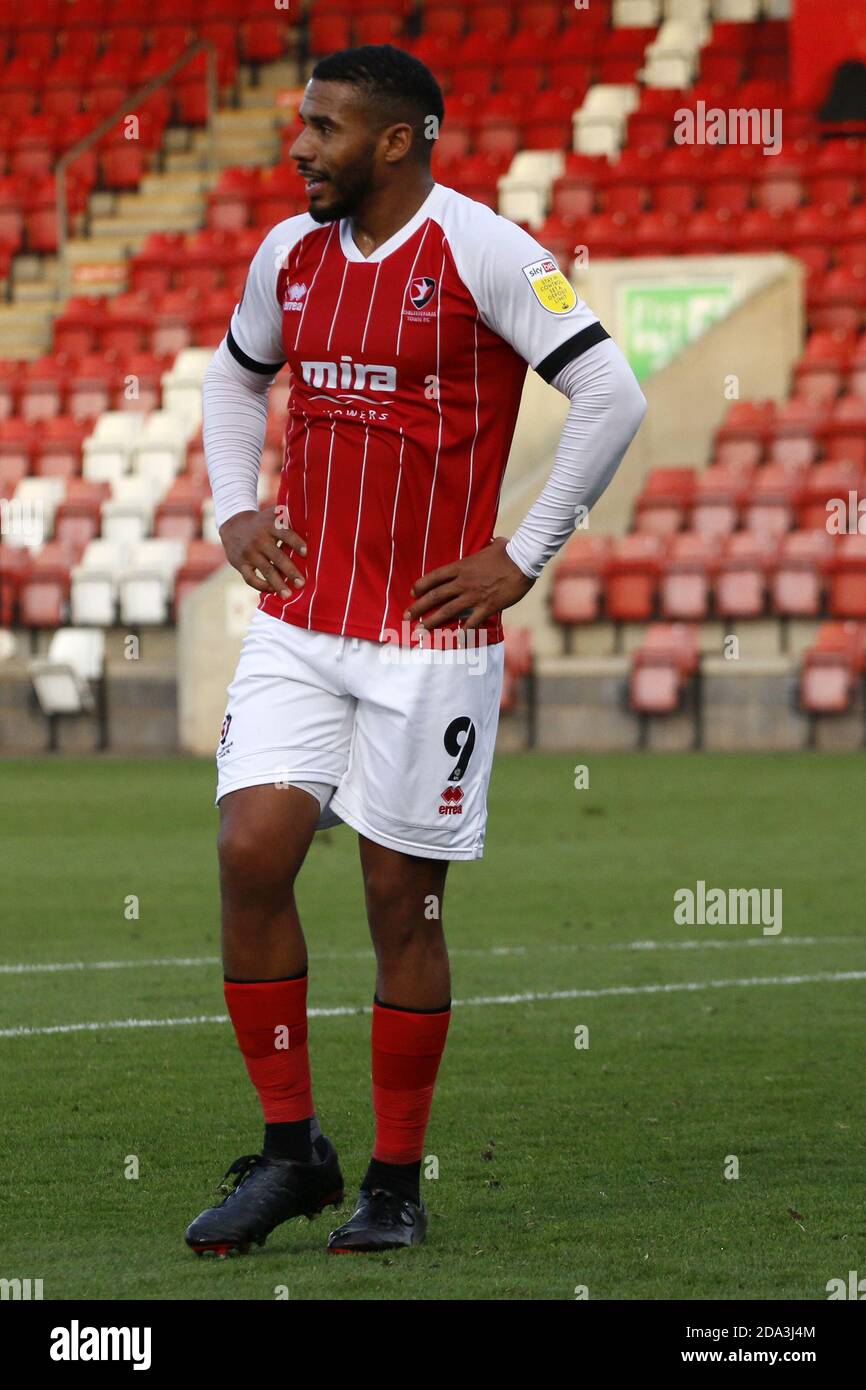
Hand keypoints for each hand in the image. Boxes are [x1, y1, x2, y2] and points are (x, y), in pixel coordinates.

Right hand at [219, 507, 306, 598]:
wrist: (233, 524)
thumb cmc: (263, 522)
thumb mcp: (274, 515)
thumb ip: (290, 518)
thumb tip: (316, 524)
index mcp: (271, 526)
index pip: (285, 534)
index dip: (296, 543)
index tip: (307, 553)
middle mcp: (259, 539)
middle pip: (277, 556)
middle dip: (290, 571)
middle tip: (302, 583)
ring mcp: (249, 552)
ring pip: (265, 570)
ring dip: (277, 584)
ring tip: (288, 595)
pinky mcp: (240, 564)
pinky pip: (250, 579)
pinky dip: (261, 586)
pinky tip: (272, 591)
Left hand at [406, 536, 534, 629]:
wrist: (523, 561)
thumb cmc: (508, 551)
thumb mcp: (491, 545)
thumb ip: (485, 548)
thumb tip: (492, 542)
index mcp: (461, 567)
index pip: (435, 577)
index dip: (421, 585)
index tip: (412, 593)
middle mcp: (463, 582)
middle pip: (435, 596)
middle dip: (418, 607)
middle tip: (406, 616)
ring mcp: (474, 595)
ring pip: (447, 611)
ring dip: (432, 622)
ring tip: (420, 630)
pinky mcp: (487, 606)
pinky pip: (471, 622)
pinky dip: (463, 632)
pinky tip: (456, 639)